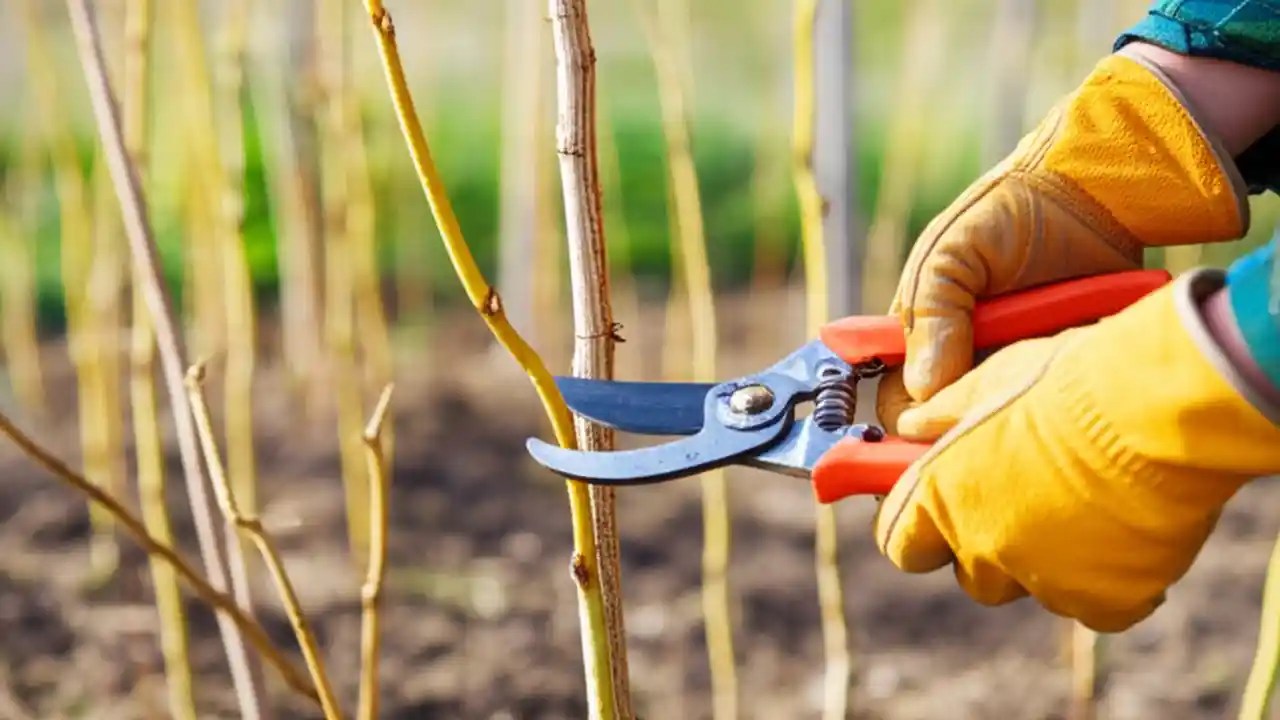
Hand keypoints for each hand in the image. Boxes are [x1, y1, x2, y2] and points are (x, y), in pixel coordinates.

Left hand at [872, 276, 1279, 631]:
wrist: (1151, 410)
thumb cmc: (1066, 382)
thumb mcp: (989, 381)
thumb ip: (943, 414)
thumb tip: (911, 426)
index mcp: (942, 500)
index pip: (903, 544)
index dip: (920, 531)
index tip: (939, 515)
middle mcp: (983, 550)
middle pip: (973, 575)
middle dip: (993, 548)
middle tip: (1030, 502)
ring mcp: (1045, 582)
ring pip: (1038, 588)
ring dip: (1053, 562)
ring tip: (1090, 505)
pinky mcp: (1106, 600)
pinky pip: (1099, 604)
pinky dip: (1111, 580)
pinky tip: (1128, 532)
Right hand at [876, 47, 1250, 426]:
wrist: (1094, 195)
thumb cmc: (1007, 215)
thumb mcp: (950, 254)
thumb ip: (930, 315)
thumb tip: (923, 390)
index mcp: (922, 338)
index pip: (899, 401)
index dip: (909, 416)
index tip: (932, 418)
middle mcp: (966, 363)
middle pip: (951, 423)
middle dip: (967, 416)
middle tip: (994, 389)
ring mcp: (1014, 371)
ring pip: (1002, 418)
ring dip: (1016, 401)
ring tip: (1037, 364)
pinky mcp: (1060, 372)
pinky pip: (1052, 405)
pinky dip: (1057, 392)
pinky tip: (1067, 364)